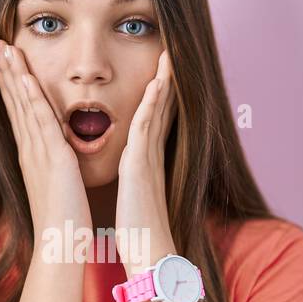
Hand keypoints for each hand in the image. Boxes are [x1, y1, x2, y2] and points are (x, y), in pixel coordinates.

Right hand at [0, 38, 91, 243]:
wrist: (61, 247)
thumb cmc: (64, 222)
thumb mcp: (59, 187)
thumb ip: (57, 169)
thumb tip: (58, 161)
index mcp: (33, 156)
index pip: (19, 113)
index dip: (10, 86)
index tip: (4, 63)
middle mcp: (29, 150)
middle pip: (14, 102)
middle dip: (5, 71)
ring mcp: (38, 153)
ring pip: (23, 105)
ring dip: (13, 74)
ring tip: (4, 47)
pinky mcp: (52, 159)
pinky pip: (40, 121)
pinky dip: (31, 98)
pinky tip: (24, 76)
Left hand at [115, 48, 177, 277]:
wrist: (146, 251)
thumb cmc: (138, 230)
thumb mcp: (133, 196)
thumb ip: (135, 181)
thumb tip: (133, 178)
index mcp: (144, 160)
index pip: (151, 118)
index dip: (156, 93)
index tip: (158, 71)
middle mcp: (150, 153)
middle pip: (159, 107)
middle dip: (165, 78)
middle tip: (170, 50)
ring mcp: (148, 156)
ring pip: (156, 110)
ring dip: (163, 80)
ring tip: (168, 54)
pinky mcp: (141, 163)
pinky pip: (148, 125)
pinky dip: (153, 103)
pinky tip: (157, 83)